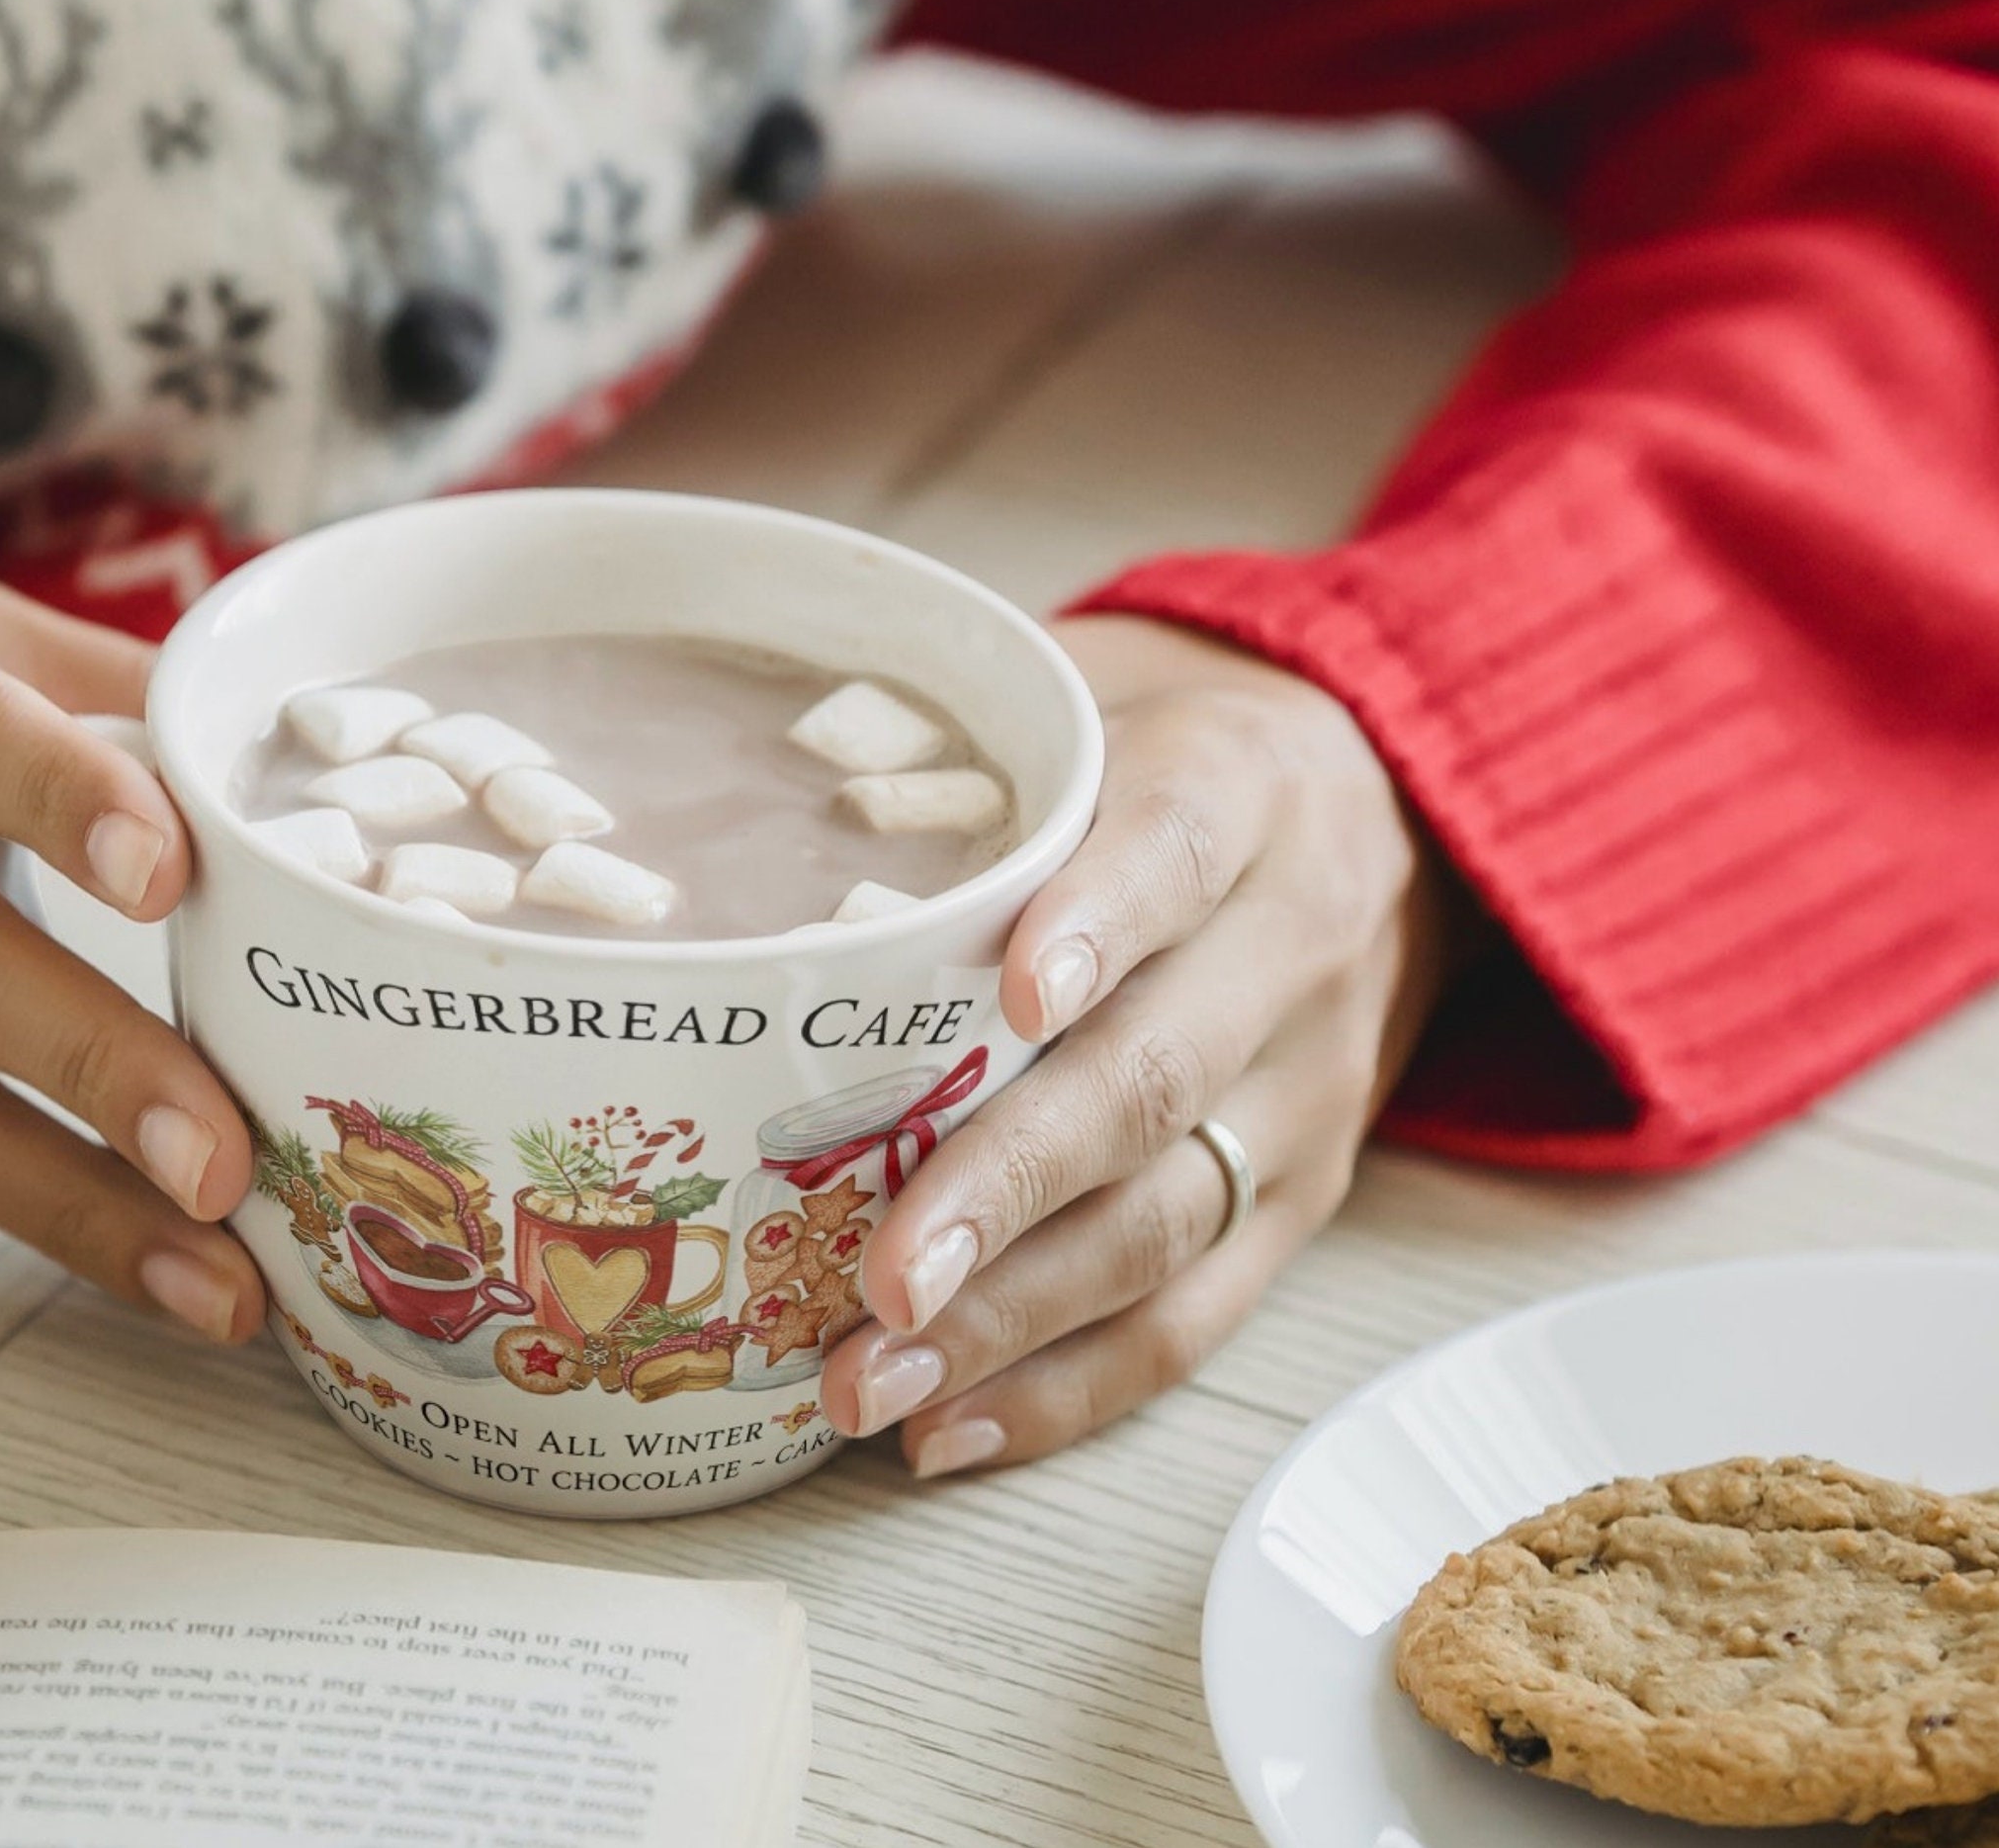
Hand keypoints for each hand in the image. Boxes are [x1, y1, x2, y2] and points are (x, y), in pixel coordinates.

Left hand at [820, 614, 1444, 1473]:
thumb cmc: (1167, 753)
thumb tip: (740, 814)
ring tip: (872, 1377)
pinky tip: (950, 1427)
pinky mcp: (1304, 1193)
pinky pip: (1197, 1313)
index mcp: (1234, 792)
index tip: (1012, 996)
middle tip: (881, 1274)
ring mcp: (1308, 1086)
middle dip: (1008, 1190)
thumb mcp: (1098, 702)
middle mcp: (1288, 945)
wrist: (1388, 798)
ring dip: (1014, 1320)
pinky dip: (1071, 1386)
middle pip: (1154, 1077)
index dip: (1094, 924)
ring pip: (1169, 1221)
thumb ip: (969, 757)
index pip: (1169, 853)